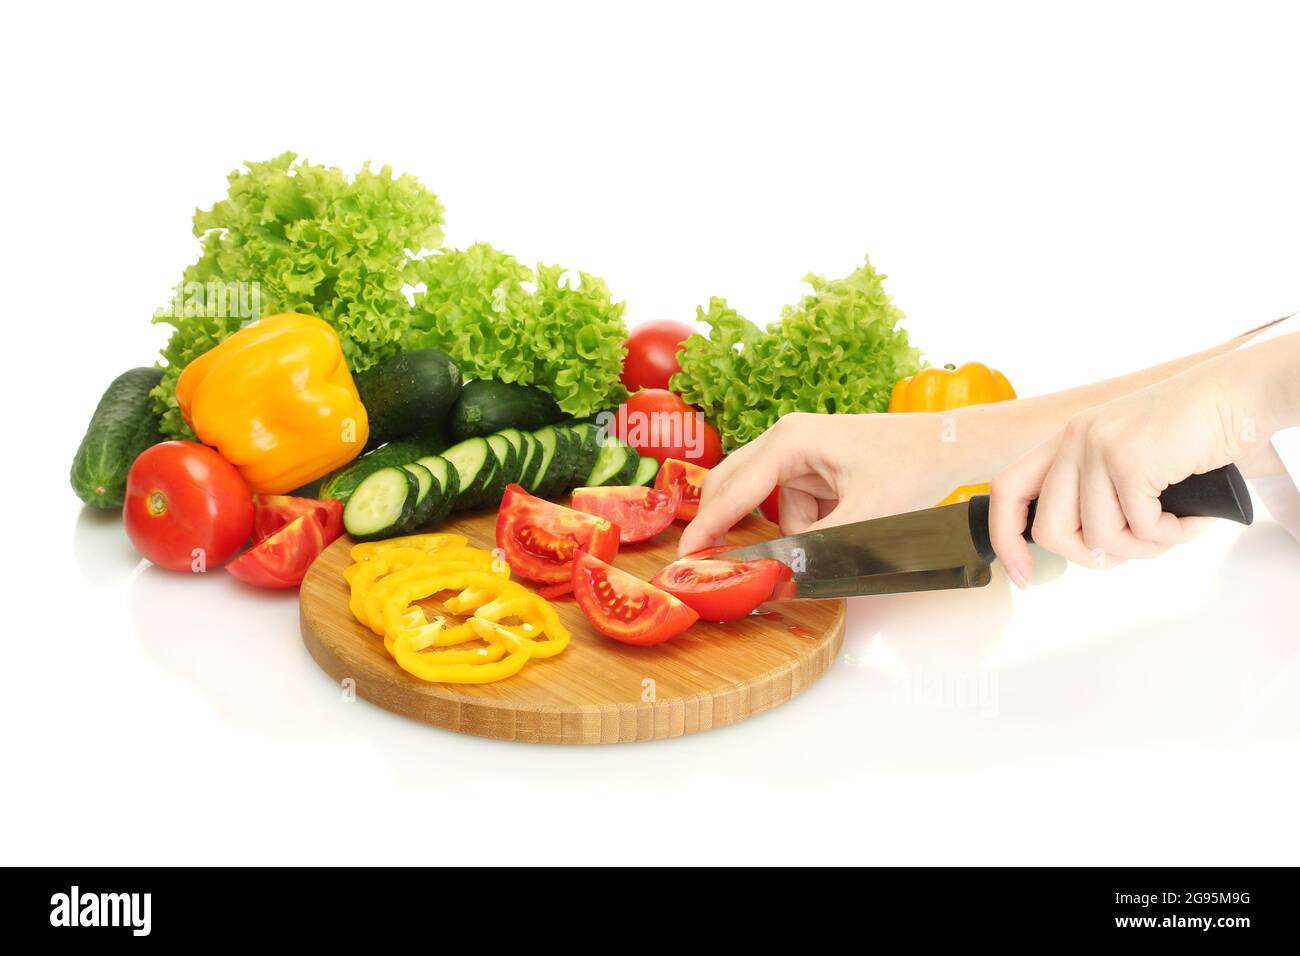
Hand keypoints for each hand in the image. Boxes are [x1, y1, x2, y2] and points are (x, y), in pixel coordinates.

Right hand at [678, 411, 977, 554]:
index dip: (706, 527)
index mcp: (789, 440)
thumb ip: (817, 550)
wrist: (949, 445)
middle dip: (733, 529)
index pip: (732, 489)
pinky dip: (811, 524)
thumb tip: (780, 577)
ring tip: (841, 528)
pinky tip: (846, 517)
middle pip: (734, 489)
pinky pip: (793, 506)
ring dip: (793, 531)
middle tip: (716, 565)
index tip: (685, 557)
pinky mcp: (813, 467)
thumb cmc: (912, 466)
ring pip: (769, 506)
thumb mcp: (865, 516)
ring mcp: (798, 453)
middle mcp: (785, 440)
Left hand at [987, 365, 1248, 585]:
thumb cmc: (1191, 432)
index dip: (1006, 539)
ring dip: (1143, 548)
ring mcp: (1099, 448)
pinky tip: (1192, 518)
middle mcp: (1074, 440)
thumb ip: (1097, 492)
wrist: (1237, 395)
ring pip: (1101, 537)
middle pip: (1050, 530)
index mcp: (1066, 441)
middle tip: (1132, 550)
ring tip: (1173, 529)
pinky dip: (1174, 535)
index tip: (1023, 574)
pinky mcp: (1130, 460)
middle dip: (1091, 557)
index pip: (1007, 490)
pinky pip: (1143, 529)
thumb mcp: (1126, 457)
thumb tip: (1088, 548)